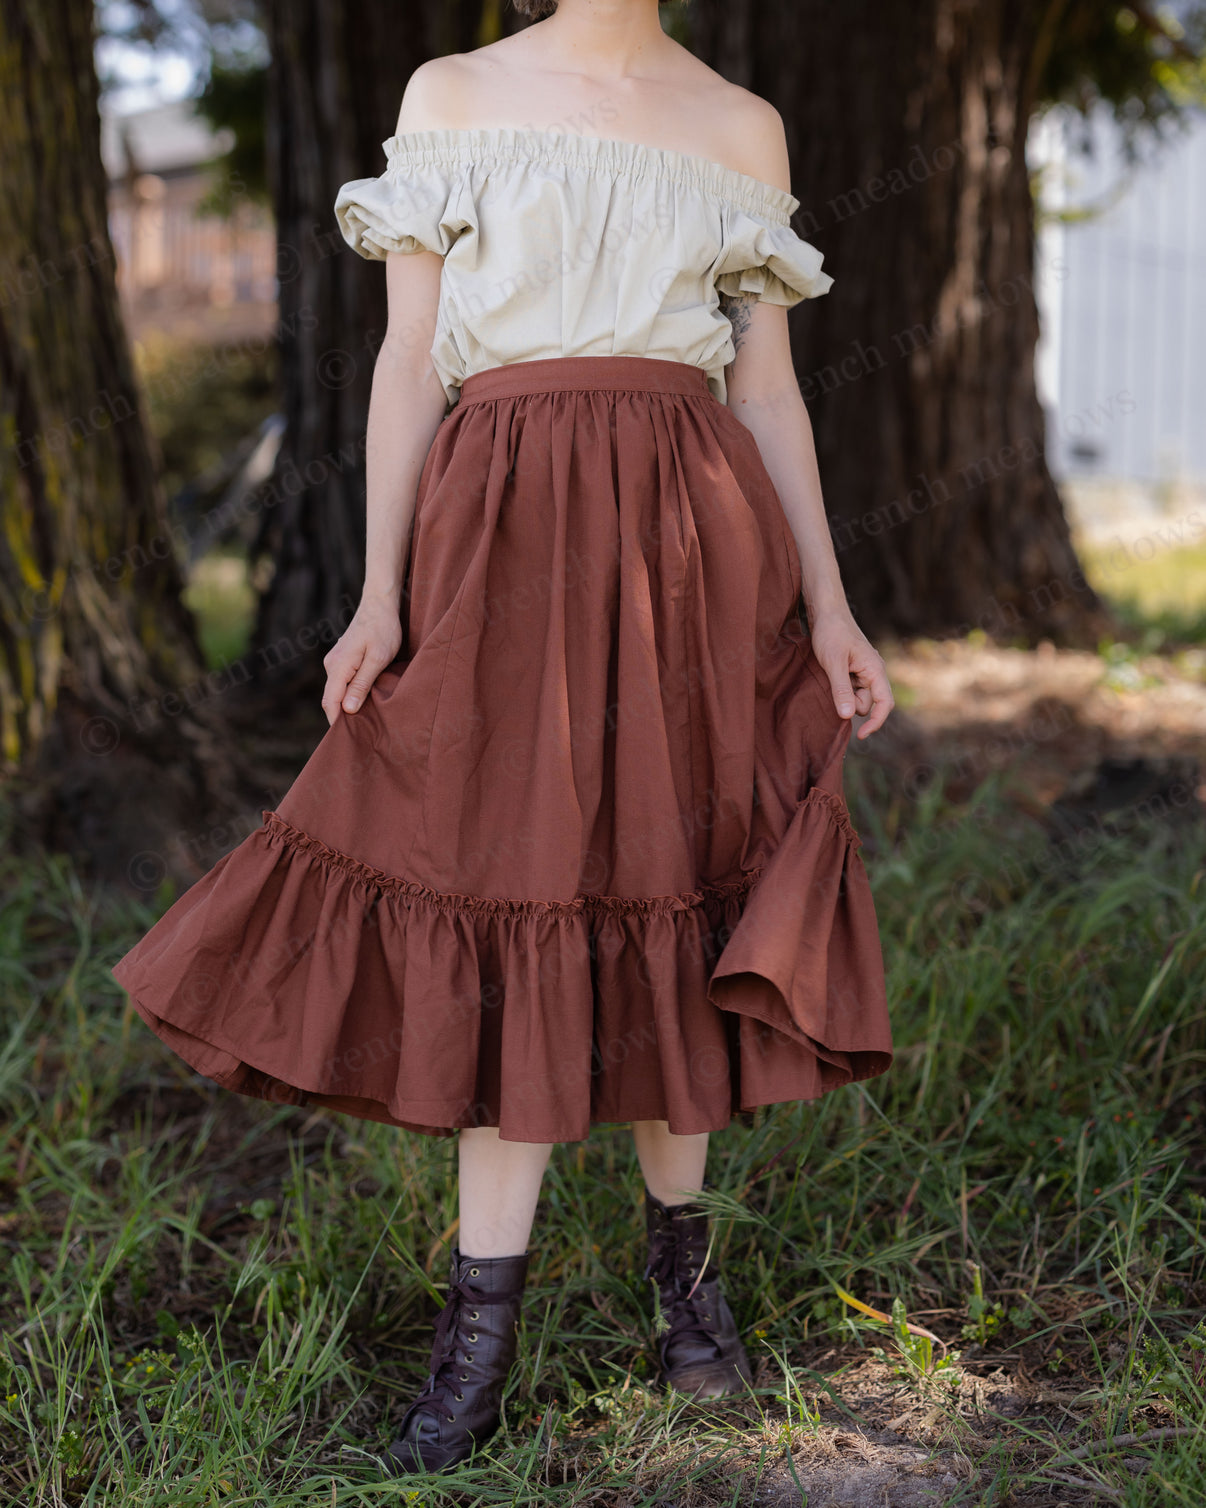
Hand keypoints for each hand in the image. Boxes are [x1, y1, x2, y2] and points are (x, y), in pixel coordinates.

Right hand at [321, 592, 402, 725]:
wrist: (379, 604)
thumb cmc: (383, 630)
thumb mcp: (377, 659)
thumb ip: (362, 684)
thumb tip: (348, 709)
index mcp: (338, 666)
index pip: (331, 702)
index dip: (338, 722)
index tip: (348, 740)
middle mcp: (331, 665)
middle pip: (332, 699)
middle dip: (342, 717)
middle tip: (360, 735)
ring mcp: (335, 661)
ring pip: (337, 691)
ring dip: (347, 705)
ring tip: (364, 721)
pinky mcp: (342, 659)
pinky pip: (342, 682)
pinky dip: (350, 694)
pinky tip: (363, 701)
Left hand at [808, 608, 893, 738]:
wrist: (827, 612)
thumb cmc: (831, 633)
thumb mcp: (833, 662)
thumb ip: (841, 689)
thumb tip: (848, 717)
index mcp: (876, 670)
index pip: (884, 704)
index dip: (875, 723)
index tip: (859, 736)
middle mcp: (874, 673)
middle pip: (868, 704)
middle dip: (851, 703)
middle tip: (832, 684)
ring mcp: (864, 672)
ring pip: (857, 698)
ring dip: (843, 696)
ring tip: (830, 675)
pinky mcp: (854, 672)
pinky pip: (850, 690)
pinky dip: (840, 690)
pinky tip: (830, 676)